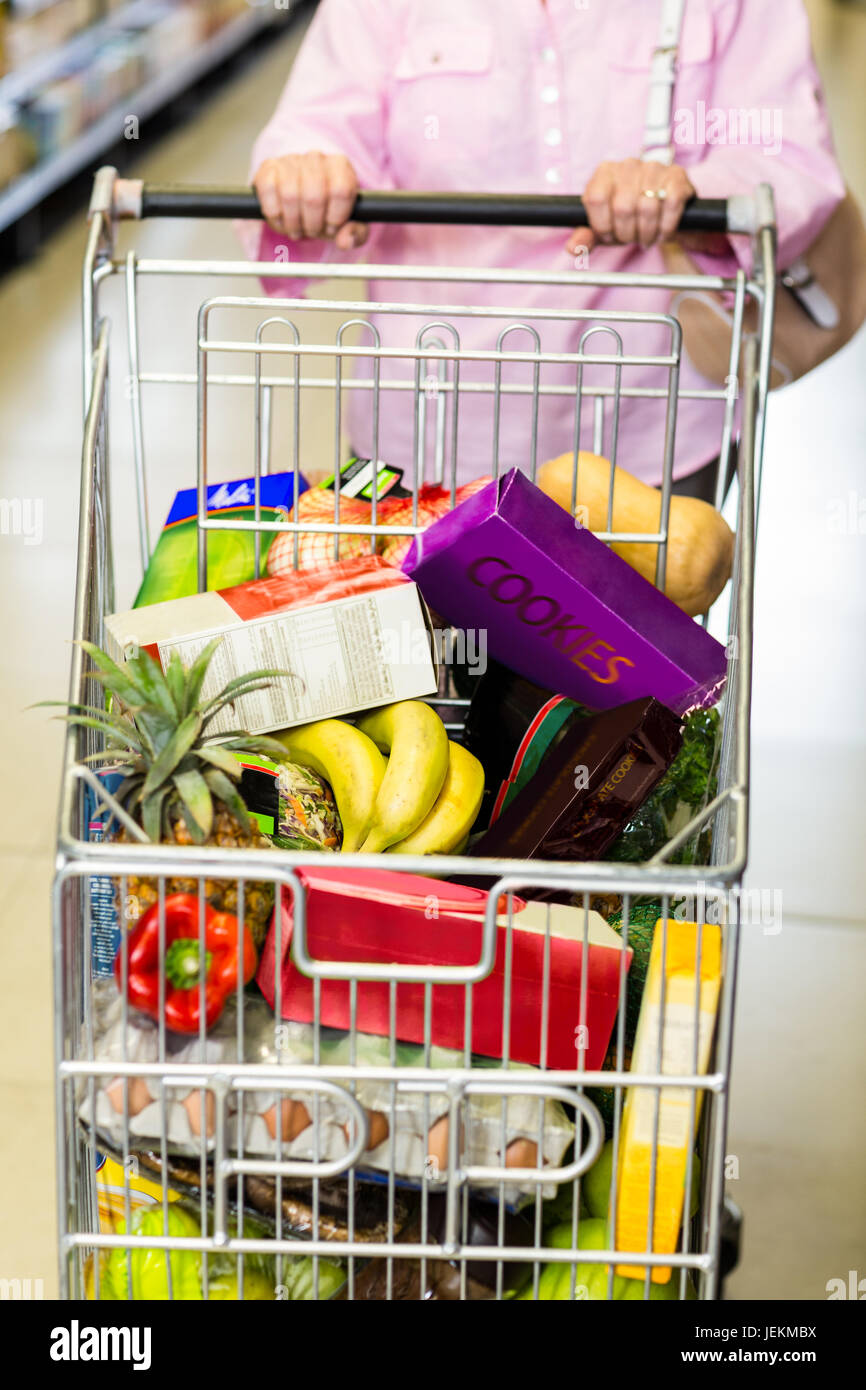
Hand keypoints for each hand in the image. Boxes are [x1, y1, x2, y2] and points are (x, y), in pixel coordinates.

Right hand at [253, 152, 368, 248]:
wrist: (300, 200)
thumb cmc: (326, 211)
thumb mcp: (347, 225)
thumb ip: (355, 233)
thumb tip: (345, 241)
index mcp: (341, 168)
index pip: (341, 191)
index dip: (335, 217)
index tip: (331, 226)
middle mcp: (316, 158)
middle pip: (314, 196)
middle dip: (312, 224)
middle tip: (311, 230)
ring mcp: (291, 160)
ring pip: (290, 194)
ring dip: (292, 221)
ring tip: (296, 227)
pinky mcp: (269, 167)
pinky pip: (268, 189)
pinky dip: (273, 212)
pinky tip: (280, 217)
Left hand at [566, 158, 696, 252]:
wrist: (664, 213)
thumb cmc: (630, 220)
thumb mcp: (605, 230)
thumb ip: (586, 237)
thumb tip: (573, 248)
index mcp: (604, 173)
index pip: (595, 199)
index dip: (603, 225)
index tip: (610, 234)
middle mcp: (628, 165)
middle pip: (622, 207)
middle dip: (627, 233)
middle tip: (632, 238)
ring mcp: (654, 168)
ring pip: (647, 208)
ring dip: (648, 233)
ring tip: (647, 237)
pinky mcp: (677, 176)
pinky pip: (670, 205)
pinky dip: (666, 227)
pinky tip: (663, 232)